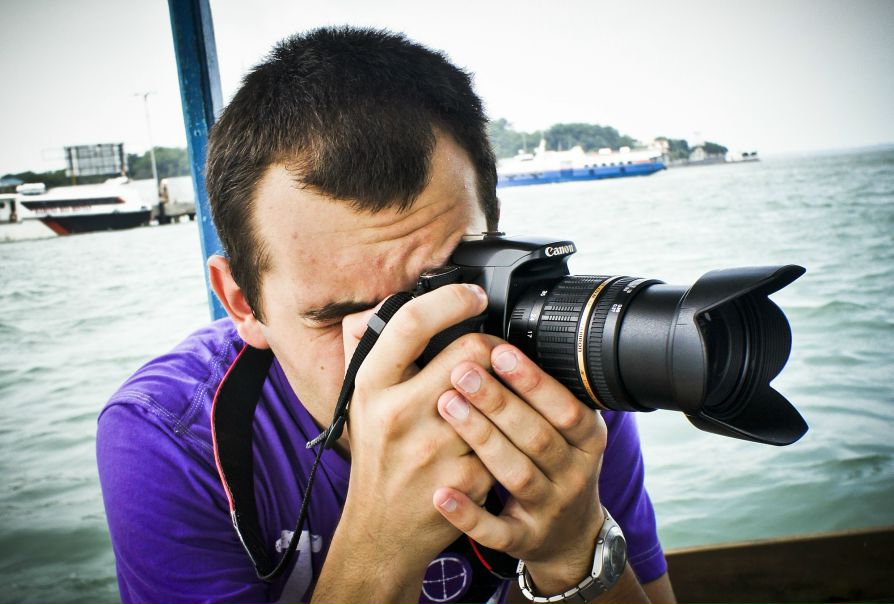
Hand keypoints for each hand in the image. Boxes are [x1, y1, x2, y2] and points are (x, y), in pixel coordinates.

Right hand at [336, 283, 497, 576]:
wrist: (383, 531)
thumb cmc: (377, 456)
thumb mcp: (358, 399)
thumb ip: (363, 346)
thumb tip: (380, 303)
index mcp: (371, 387)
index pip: (409, 323)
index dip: (449, 300)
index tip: (473, 295)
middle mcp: (398, 414)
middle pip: (470, 353)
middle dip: (493, 347)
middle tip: (496, 354)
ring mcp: (434, 449)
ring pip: (495, 394)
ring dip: (505, 388)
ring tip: (502, 390)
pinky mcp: (466, 478)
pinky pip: (505, 436)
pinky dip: (507, 432)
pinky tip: (500, 437)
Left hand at [432, 343, 608, 594]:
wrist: (569, 539)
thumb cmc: (557, 469)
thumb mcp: (568, 432)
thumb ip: (543, 397)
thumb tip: (500, 341)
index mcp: (588, 440)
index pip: (567, 408)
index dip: (534, 381)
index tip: (499, 352)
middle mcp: (574, 474)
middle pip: (538, 436)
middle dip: (499, 401)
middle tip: (461, 371)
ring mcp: (550, 510)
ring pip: (518, 475)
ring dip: (483, 439)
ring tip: (447, 406)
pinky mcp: (525, 541)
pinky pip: (497, 531)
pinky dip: (469, 513)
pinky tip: (442, 493)